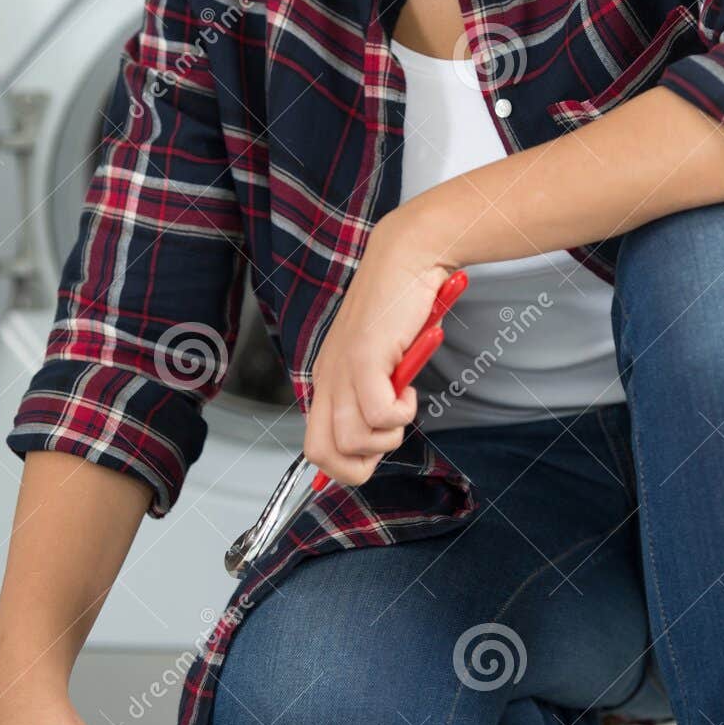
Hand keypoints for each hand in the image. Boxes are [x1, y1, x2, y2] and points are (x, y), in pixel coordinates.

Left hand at [303, 207, 454, 485]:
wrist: (406, 260)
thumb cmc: (399, 308)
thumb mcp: (379, 362)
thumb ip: (371, 394)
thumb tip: (376, 439)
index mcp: (326, 381)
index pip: (316, 449)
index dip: (346, 464)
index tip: (377, 449)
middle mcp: (326, 379)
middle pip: (323, 456)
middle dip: (362, 464)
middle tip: (390, 432)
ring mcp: (341, 370)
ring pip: (352, 442)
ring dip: (388, 435)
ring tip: (403, 401)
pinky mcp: (363, 359)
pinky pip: (379, 415)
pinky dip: (402, 412)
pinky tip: (407, 385)